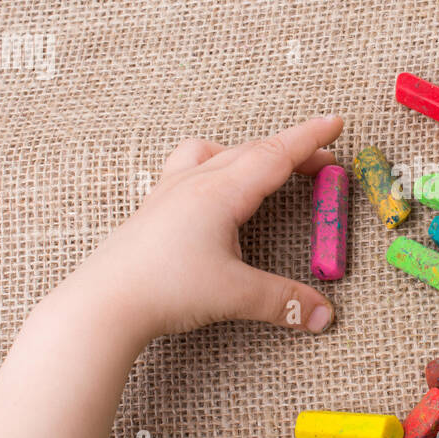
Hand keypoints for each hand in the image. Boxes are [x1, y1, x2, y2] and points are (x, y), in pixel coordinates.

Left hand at [72, 115, 343, 340]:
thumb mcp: (235, 296)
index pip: (275, 155)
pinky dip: (216, 166)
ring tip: (267, 167)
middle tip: (323, 160)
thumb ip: (284, 302)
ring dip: (250, 153)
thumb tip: (325, 315)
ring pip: (217, 153)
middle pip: (252, 151)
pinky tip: (215, 191)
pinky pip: (190, 168)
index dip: (309, 139)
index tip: (335, 122)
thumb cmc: (165, 290)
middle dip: (292, 150)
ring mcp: (171, 192)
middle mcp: (195, 183)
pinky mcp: (155, 208)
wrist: (103, 303)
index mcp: (220, 193)